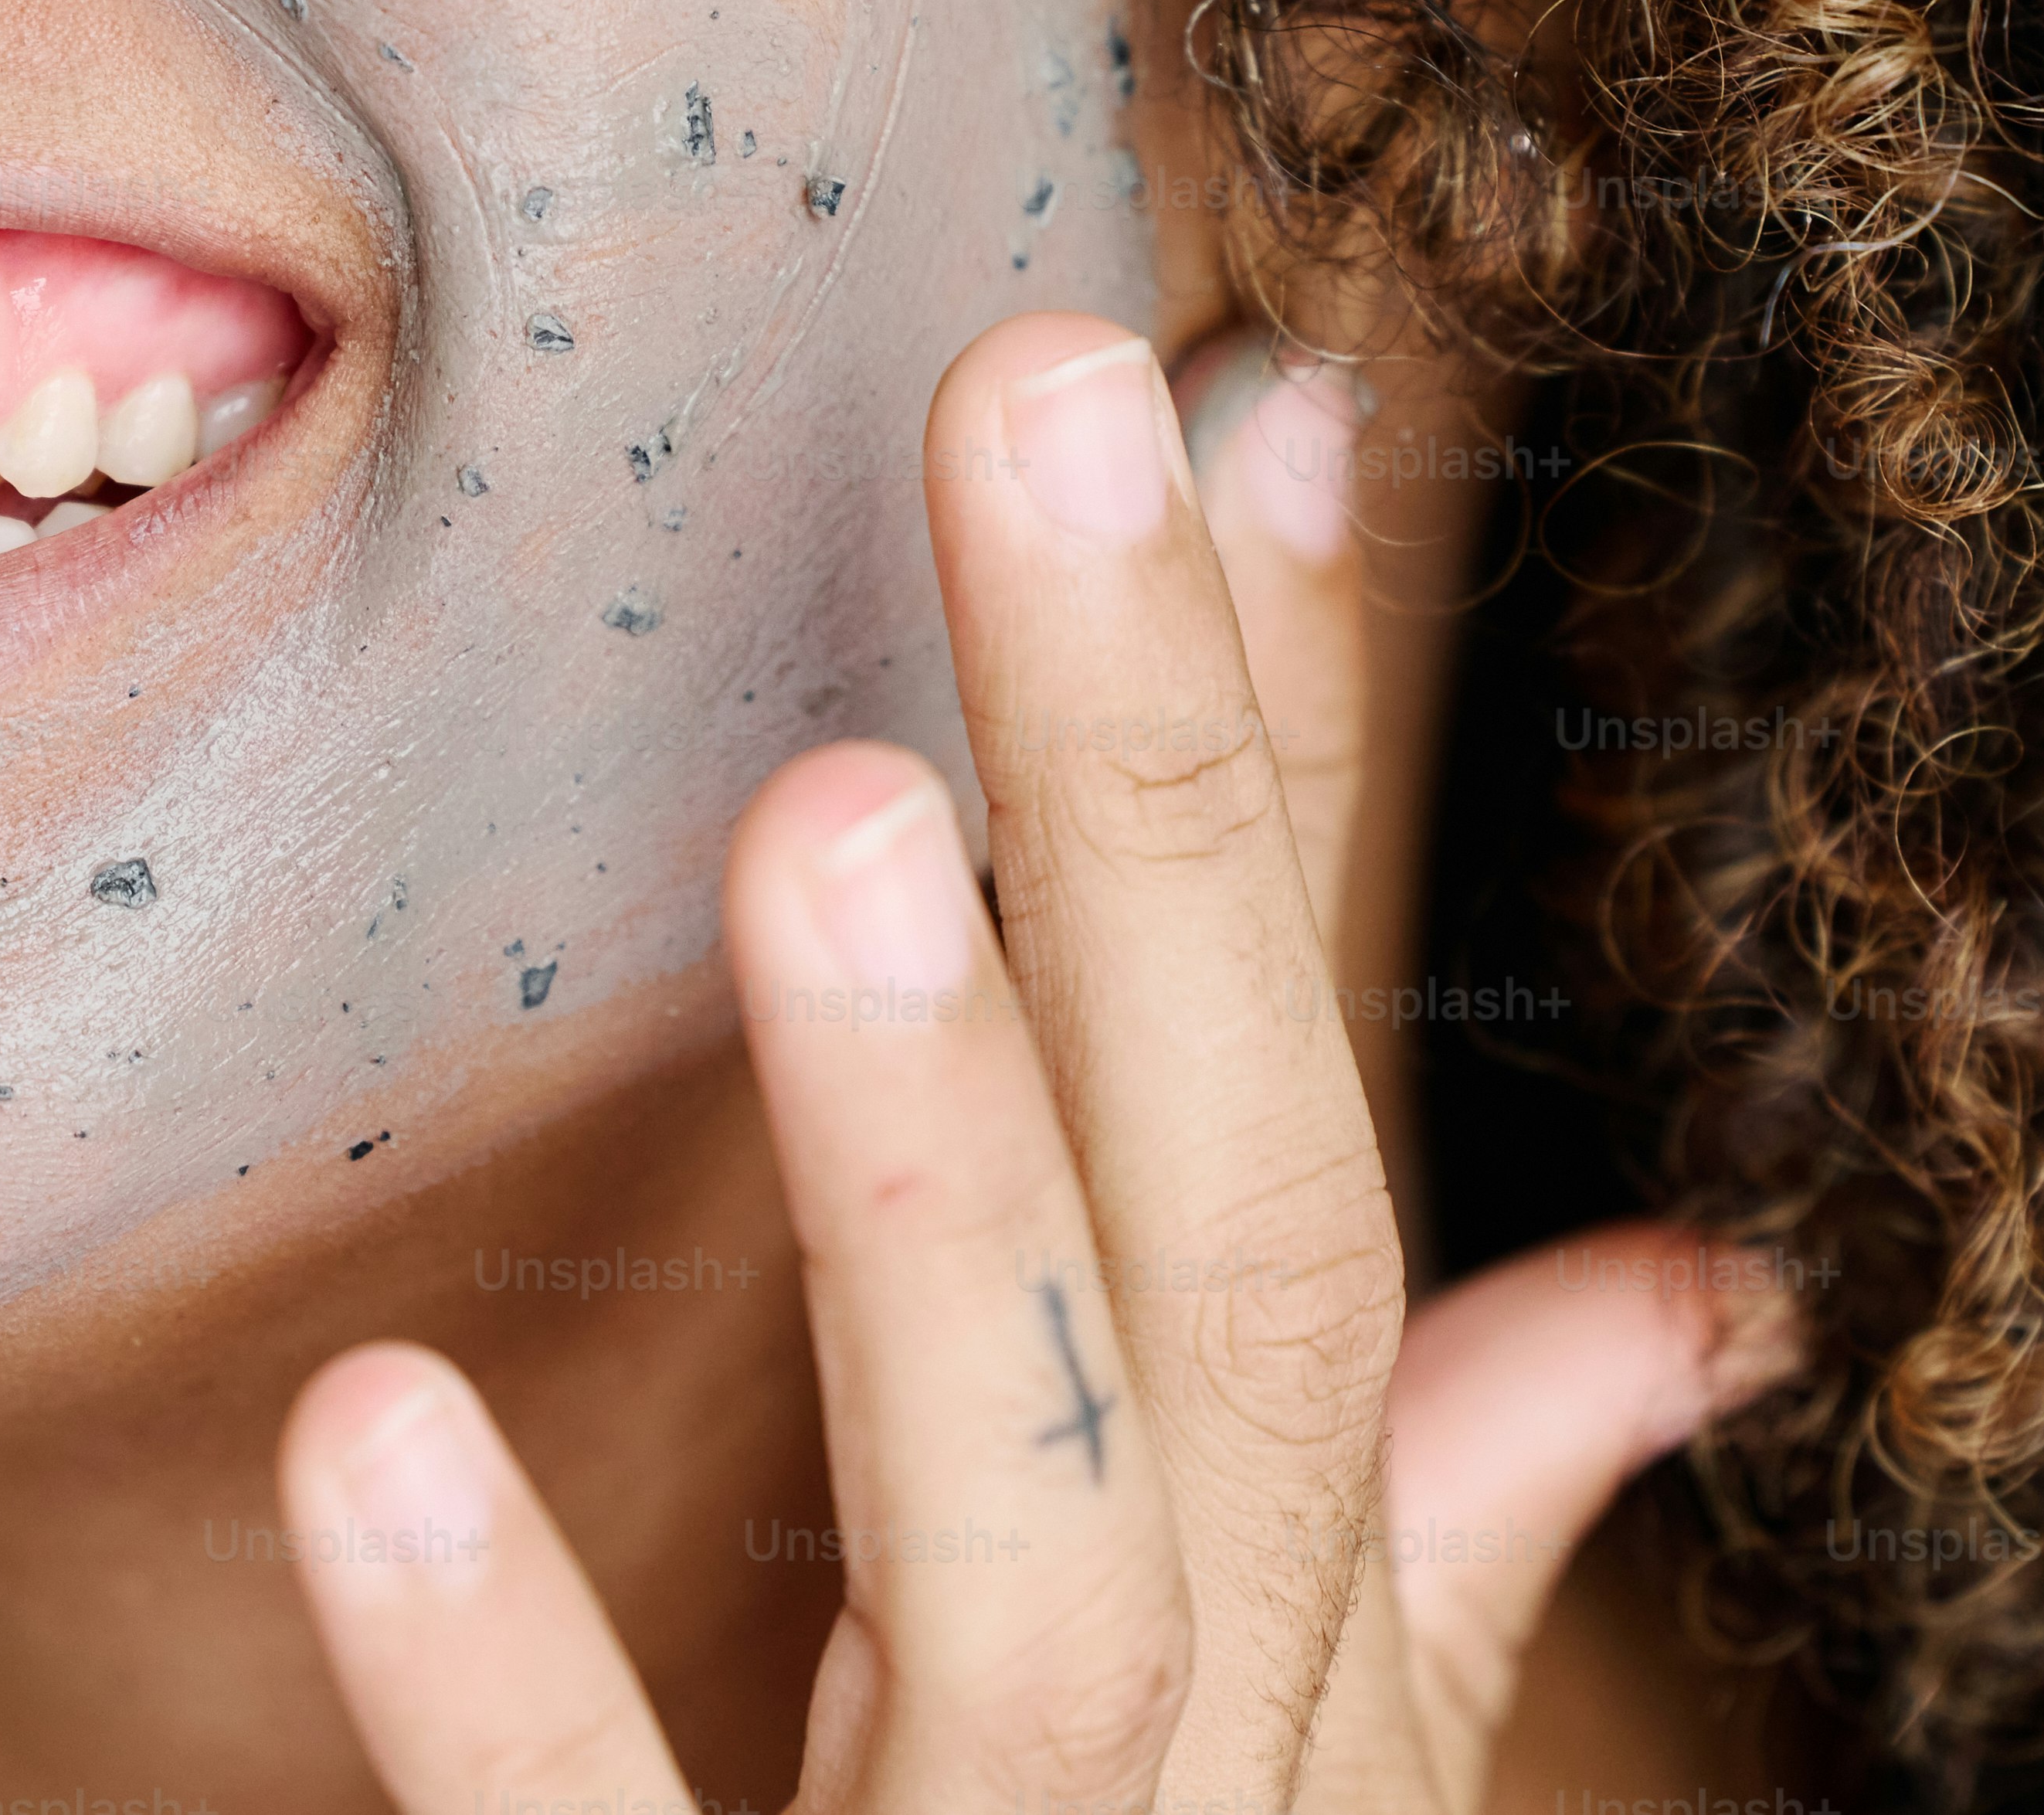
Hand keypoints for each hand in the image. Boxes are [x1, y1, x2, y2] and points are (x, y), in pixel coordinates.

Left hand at [271, 310, 1804, 1811]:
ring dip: (940, 1191)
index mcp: (1300, 1662)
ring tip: (830, 818)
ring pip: (1019, 1547)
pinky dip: (525, 1689)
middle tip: (1062, 372)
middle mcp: (1216, 1760)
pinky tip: (373, 1426)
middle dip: (1173, 821)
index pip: (1317, 1143)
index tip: (1272, 380)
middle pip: (1234, 1258)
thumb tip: (1670, 1282)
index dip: (1305, 774)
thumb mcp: (1311, 1799)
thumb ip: (1438, 1558)